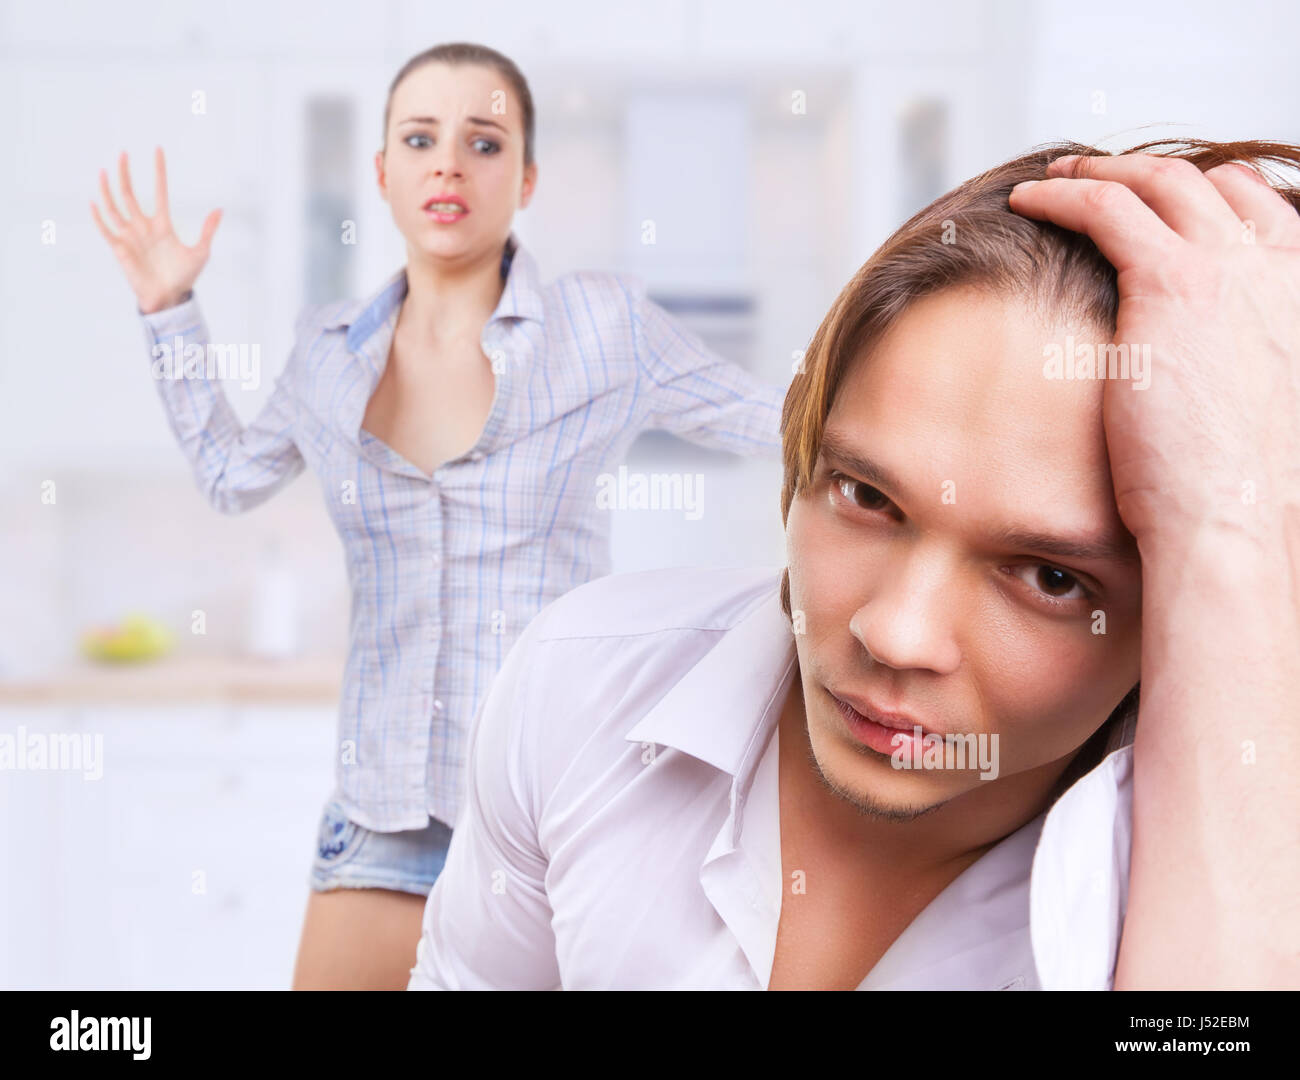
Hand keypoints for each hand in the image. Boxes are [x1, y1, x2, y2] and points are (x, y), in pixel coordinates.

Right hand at [91, 147, 222, 313]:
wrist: (169, 298)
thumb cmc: (184, 277)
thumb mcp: (200, 252)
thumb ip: (208, 231)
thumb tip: (220, 209)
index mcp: (162, 224)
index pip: (159, 191)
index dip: (159, 172)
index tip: (158, 151)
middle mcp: (143, 226)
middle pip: (130, 193)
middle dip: (126, 173)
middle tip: (123, 153)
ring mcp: (130, 236)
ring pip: (115, 206)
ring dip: (108, 189)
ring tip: (105, 170)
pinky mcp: (119, 249)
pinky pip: (106, 230)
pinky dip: (99, 217)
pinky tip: (94, 202)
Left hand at [1009, 153, 1299, 545]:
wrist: (1233, 519)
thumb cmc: (1236, 492)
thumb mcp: (1253, 408)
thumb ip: (1233, 365)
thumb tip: (1203, 380)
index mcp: (1298, 294)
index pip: (1257, 212)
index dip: (1203, 199)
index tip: (1156, 208)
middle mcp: (1275, 267)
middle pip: (1208, 184)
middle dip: (1147, 172)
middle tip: (1097, 178)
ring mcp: (1228, 268)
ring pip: (1156, 182)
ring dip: (1100, 172)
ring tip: (1055, 179)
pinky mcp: (1171, 281)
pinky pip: (1107, 208)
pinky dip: (1065, 195)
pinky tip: (1029, 201)